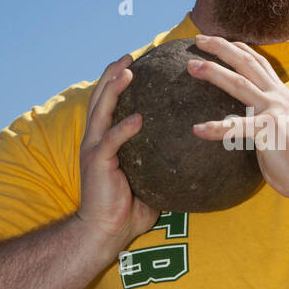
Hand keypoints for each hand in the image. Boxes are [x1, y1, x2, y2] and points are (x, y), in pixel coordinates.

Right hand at [76, 54, 159, 259]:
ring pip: (101, 111)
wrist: (104, 232)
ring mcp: (93, 150)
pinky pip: (111, 142)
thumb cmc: (127, 210)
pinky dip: (123, 128)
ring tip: (127, 72)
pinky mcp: (97, 164)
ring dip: (113, 89)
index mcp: (105, 140)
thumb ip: (162, 161)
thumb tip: (194, 153)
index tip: (135, 62)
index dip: (118, 81)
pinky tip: (138, 119)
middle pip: (100, 97)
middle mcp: (95, 139)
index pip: (110, 103)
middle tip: (130, 55)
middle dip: (113, 73)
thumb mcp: (149, 178)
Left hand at [187, 34, 288, 199]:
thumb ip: (266, 117)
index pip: (259, 63)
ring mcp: (273, 111)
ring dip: (213, 71)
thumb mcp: (280, 128)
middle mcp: (278, 97)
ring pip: (239, 83)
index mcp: (281, 96)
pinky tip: (197, 130)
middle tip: (198, 39)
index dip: (239, 48)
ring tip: (191, 66)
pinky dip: (215, 128)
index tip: (220, 40)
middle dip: (221, 47)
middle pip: (247, 62)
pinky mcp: (268, 130)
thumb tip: (248, 119)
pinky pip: (236, 127)